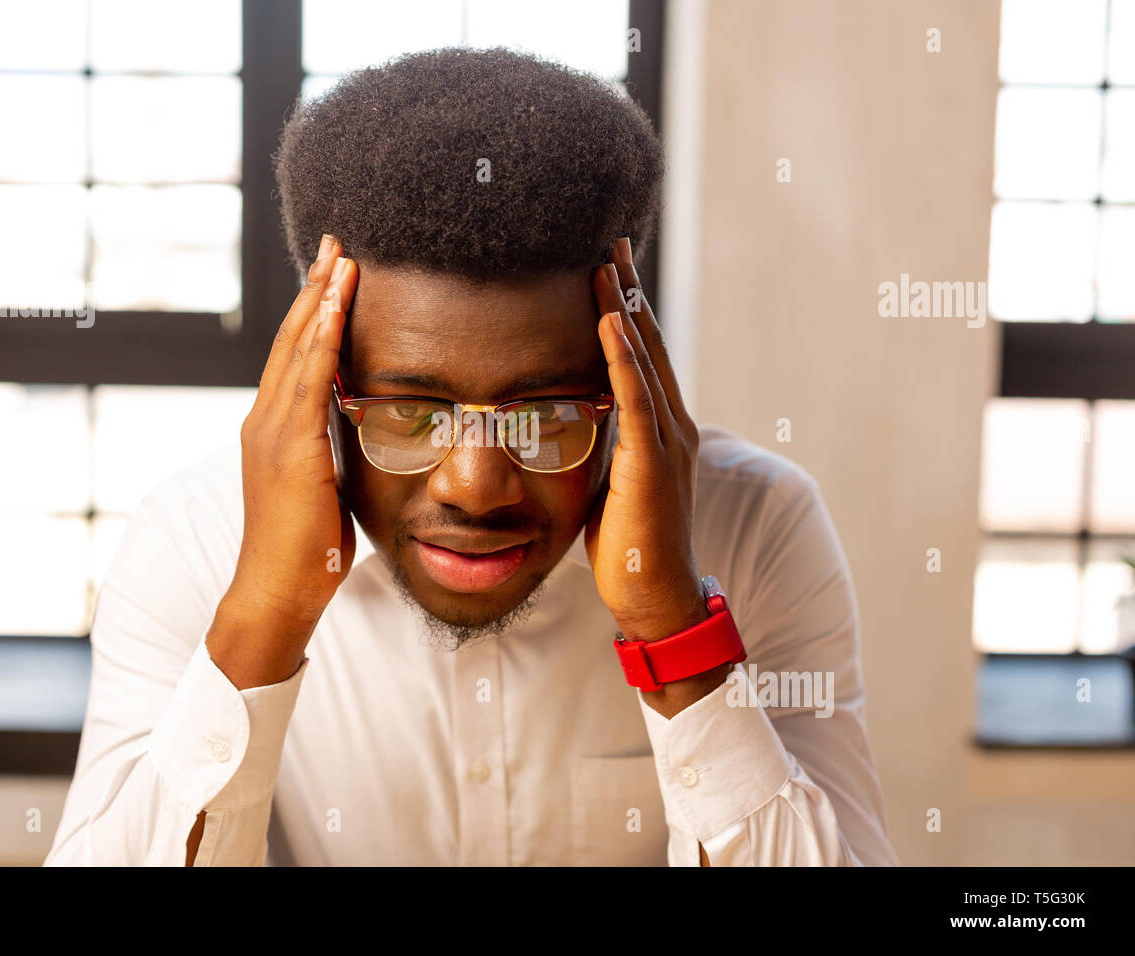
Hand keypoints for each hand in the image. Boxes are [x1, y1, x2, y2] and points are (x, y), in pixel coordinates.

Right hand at [207, 234, 358, 688]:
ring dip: (320, 301)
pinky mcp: (289, 448)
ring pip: (297, 350)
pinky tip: (335, 307)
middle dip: (314, 290)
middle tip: (334, 244)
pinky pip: (307, 381)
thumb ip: (331, 452)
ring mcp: (272, 432)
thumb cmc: (305, 550)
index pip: (295, 358)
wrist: (277, 591)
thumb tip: (357, 431)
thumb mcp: (322, 487)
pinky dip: (321, 339)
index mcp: (273, 430)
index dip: (314, 314)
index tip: (332, 276)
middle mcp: (265, 421)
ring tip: (340, 258)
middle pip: (292, 340)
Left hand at [584, 237, 708, 645]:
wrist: (655, 594)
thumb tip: (579, 415)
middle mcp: (673, 425)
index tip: (605, 265)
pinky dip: (624, 358)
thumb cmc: (629, 544)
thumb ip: (607, 443)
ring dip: (623, 309)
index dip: (624, 309)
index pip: (642, 355)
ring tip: (604, 262)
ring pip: (644, 360)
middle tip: (607, 239)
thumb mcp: (614, 479)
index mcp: (662, 428)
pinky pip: (638, 400)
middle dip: (628, 291)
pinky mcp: (654, 462)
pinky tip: (609, 322)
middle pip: (649, 343)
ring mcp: (669, 441)